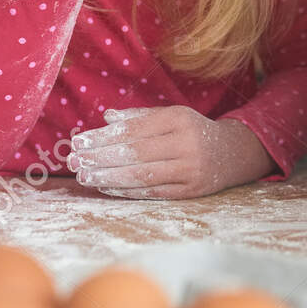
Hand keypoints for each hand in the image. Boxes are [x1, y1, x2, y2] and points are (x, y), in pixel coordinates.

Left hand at [68, 107, 276, 198]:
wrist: (233, 153)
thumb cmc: (193, 131)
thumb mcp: (172, 115)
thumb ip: (139, 117)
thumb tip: (106, 118)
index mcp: (179, 119)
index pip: (133, 130)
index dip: (103, 137)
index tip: (78, 142)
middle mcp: (186, 144)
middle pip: (135, 153)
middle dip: (100, 158)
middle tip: (73, 161)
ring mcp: (190, 169)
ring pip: (142, 175)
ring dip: (108, 178)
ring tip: (84, 177)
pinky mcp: (191, 191)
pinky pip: (152, 192)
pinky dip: (126, 191)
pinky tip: (106, 188)